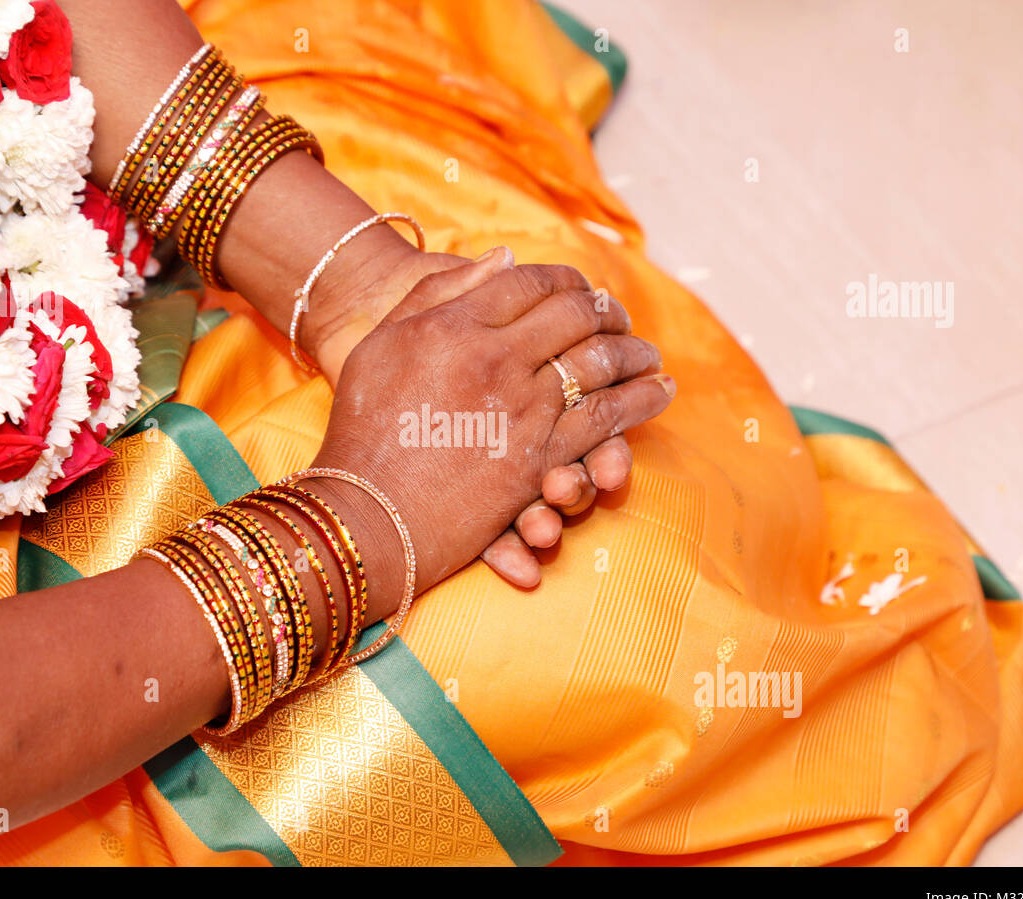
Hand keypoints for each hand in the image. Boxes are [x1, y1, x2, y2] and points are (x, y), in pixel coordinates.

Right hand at [306, 254, 674, 614]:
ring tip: (650, 353)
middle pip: (574, 314)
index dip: (564, 280)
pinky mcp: (540, 460)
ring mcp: (521, 409)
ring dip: (634, 350)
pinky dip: (641, 399)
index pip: (528, 282)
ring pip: (600, 362)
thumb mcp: (382, 344)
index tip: (580, 288)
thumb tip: (506, 258)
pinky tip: (660, 390)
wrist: (365, 515)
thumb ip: (437, 293)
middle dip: (607, 310)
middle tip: (621, 317)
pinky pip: (607, 419)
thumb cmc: (362, 431)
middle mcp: (493, 358)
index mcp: (452, 324)